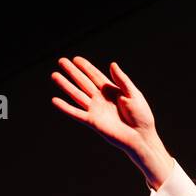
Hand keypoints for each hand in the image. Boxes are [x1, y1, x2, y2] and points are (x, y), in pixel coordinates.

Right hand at [50, 56, 173, 187]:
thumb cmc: (141, 116)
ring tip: (54, 75)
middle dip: (72, 72)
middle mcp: (101, 99)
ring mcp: (96, 110)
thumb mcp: (134, 94)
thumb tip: (112, 64)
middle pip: (83, 82)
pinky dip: (65, 107)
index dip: (85, 67)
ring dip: (65, 85)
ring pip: (76, 95)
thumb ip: (122, 80)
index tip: (76, 58)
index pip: (95, 75)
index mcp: (111, 91)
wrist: (140, 137)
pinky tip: (55, 101)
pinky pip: (76, 113)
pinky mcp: (93, 122)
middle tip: (61, 61)